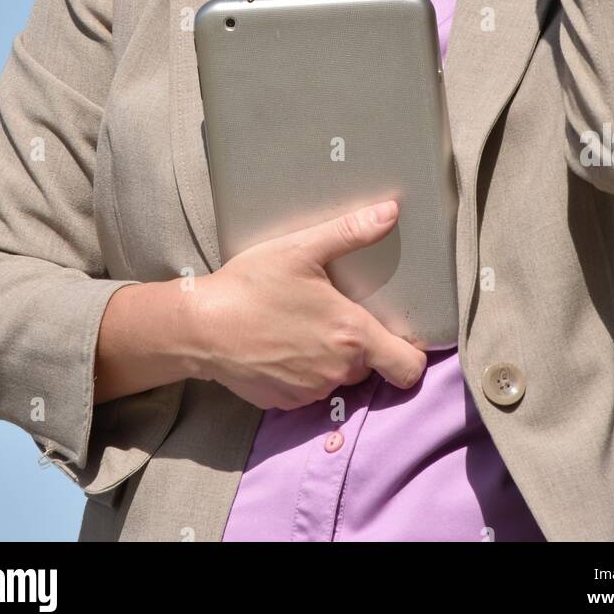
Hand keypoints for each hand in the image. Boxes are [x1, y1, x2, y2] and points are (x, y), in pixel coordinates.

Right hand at [192, 200, 427, 409]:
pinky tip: (282, 343)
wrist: (201, 327)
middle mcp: (338, 370)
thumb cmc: (252, 284)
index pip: (409, 367)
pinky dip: (304, 371)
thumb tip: (391, 210)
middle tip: (336, 313)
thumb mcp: (301, 249)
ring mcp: (312, 391)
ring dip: (332, 358)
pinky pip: (310, 389)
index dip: (412, 354)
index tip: (401, 335)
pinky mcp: (286, 403)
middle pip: (372, 366)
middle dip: (362, 344)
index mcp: (352, 334)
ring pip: (340, 377)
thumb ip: (351, 232)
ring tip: (305, 324)